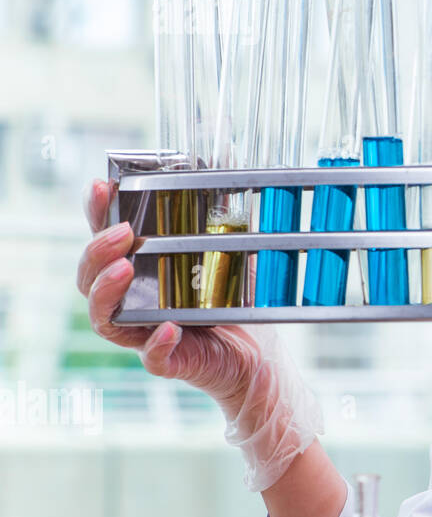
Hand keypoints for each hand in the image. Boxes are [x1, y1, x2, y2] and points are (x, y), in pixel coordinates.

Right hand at [77, 178, 322, 489]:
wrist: (256, 352)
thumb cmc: (231, 299)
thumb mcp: (227, 252)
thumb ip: (217, 213)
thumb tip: (223, 155)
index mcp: (138, 272)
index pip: (104, 240)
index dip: (96, 213)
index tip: (101, 186)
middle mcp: (130, 303)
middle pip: (90, 279)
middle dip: (97, 252)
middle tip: (122, 232)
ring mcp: (144, 333)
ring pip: (105, 319)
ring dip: (107, 293)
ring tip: (125, 268)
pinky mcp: (169, 361)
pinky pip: (152, 357)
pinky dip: (156, 344)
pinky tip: (169, 328)